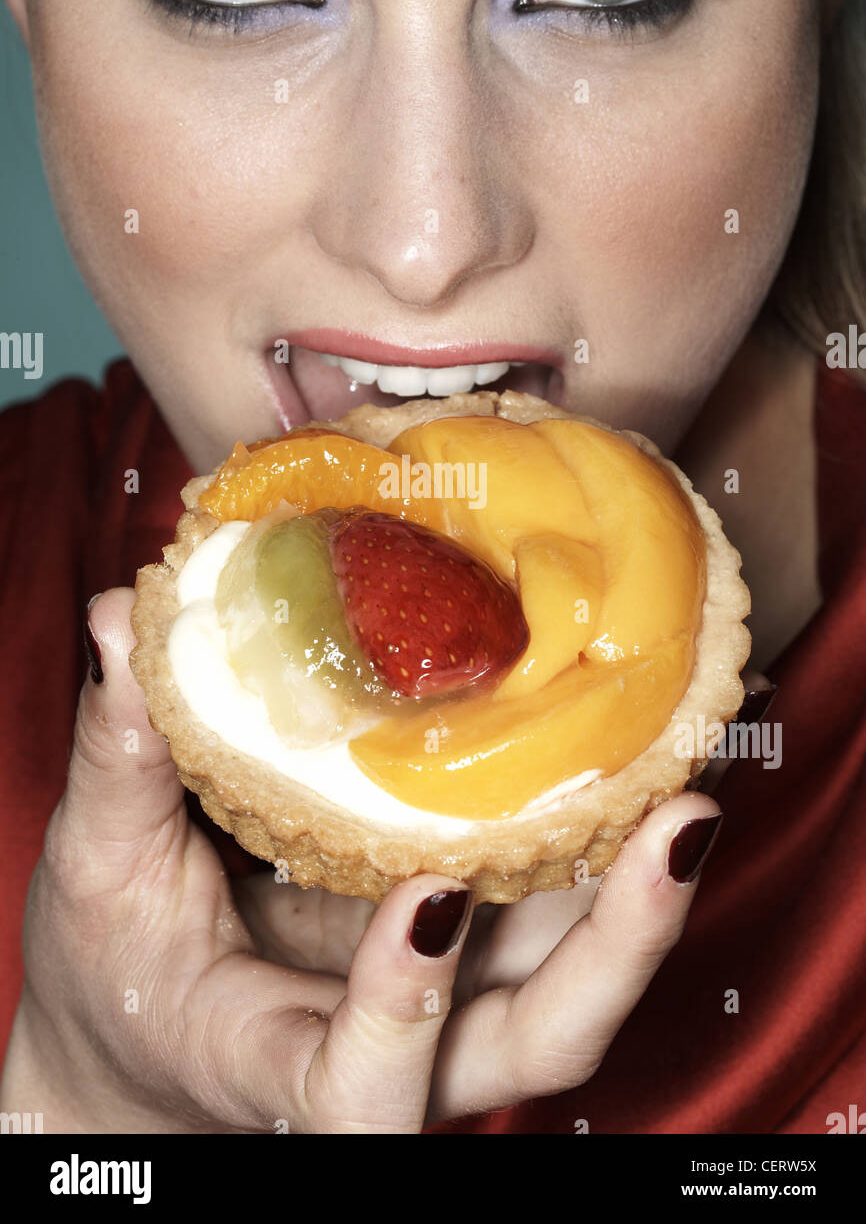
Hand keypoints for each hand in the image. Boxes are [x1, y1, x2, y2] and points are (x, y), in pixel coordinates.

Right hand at [1, 588, 723, 1132]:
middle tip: (680, 820)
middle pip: (535, 1044)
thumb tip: (121, 625)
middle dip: (620, 950)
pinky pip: (562, 912)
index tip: (431, 896)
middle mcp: (400, 1054)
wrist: (154, 1035)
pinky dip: (609, 842)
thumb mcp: (100, 875)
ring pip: (576, 981)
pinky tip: (633, 749)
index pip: (357, 1087)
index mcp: (280, 1063)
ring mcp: (453, 1004)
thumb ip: (118, 761)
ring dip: (645, 888)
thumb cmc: (121, 976)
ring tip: (689, 763)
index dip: (403, 1010)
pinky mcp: (477, 948)